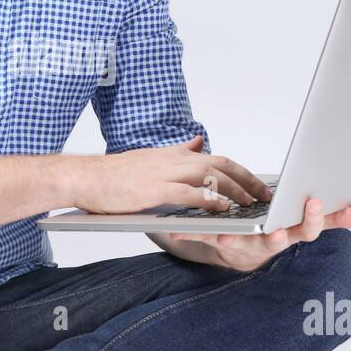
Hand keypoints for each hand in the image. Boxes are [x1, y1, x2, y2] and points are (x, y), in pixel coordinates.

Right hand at [72, 135, 273, 215]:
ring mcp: (164, 173)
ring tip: (251, 203)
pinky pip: (188, 193)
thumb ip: (178, 152)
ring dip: (234, 189)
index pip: (217, 159)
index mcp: (175, 155)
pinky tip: (222, 208)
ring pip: (210, 177)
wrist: (85, 176)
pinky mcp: (154, 189)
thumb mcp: (152, 158)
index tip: (258, 185)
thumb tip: (199, 142)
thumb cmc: (115, 174)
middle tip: (265, 196)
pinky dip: (208, 199)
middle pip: (221, 165)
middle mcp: (174, 160)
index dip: (241, 172)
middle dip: (247, 180)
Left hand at [166, 197, 350, 272]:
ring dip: (233, 238)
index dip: (314, 218)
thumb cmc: (276, 230)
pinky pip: (205, 238)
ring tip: (227, 232)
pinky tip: (178, 228)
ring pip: (241, 242)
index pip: (308, 229)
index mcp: (290, 233)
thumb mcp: (305, 223)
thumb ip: (335, 218)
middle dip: (278, 234)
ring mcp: (244, 245)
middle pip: (277, 240)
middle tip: (279, 229)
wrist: (239, 251)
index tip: (317, 201)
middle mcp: (268, 243)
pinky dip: (192, 232)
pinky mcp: (219, 242)